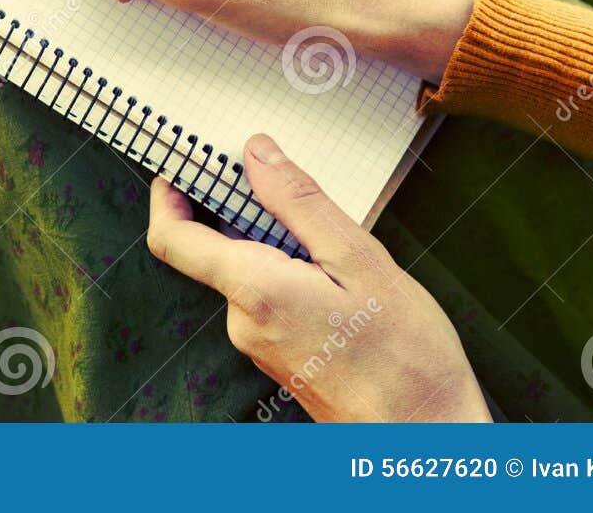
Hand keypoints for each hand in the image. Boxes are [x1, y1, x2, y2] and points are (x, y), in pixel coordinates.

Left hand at [148, 133, 490, 422]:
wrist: (425, 439)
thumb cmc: (405, 357)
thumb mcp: (360, 260)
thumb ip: (300, 203)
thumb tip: (256, 154)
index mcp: (255, 290)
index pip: (173, 238)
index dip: (167, 194)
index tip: (183, 162)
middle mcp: (242, 321)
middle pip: (215, 248)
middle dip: (244, 212)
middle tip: (285, 183)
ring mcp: (257, 343)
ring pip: (247, 273)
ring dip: (275, 245)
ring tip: (331, 239)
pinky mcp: (277, 355)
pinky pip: (266, 297)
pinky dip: (288, 273)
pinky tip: (335, 276)